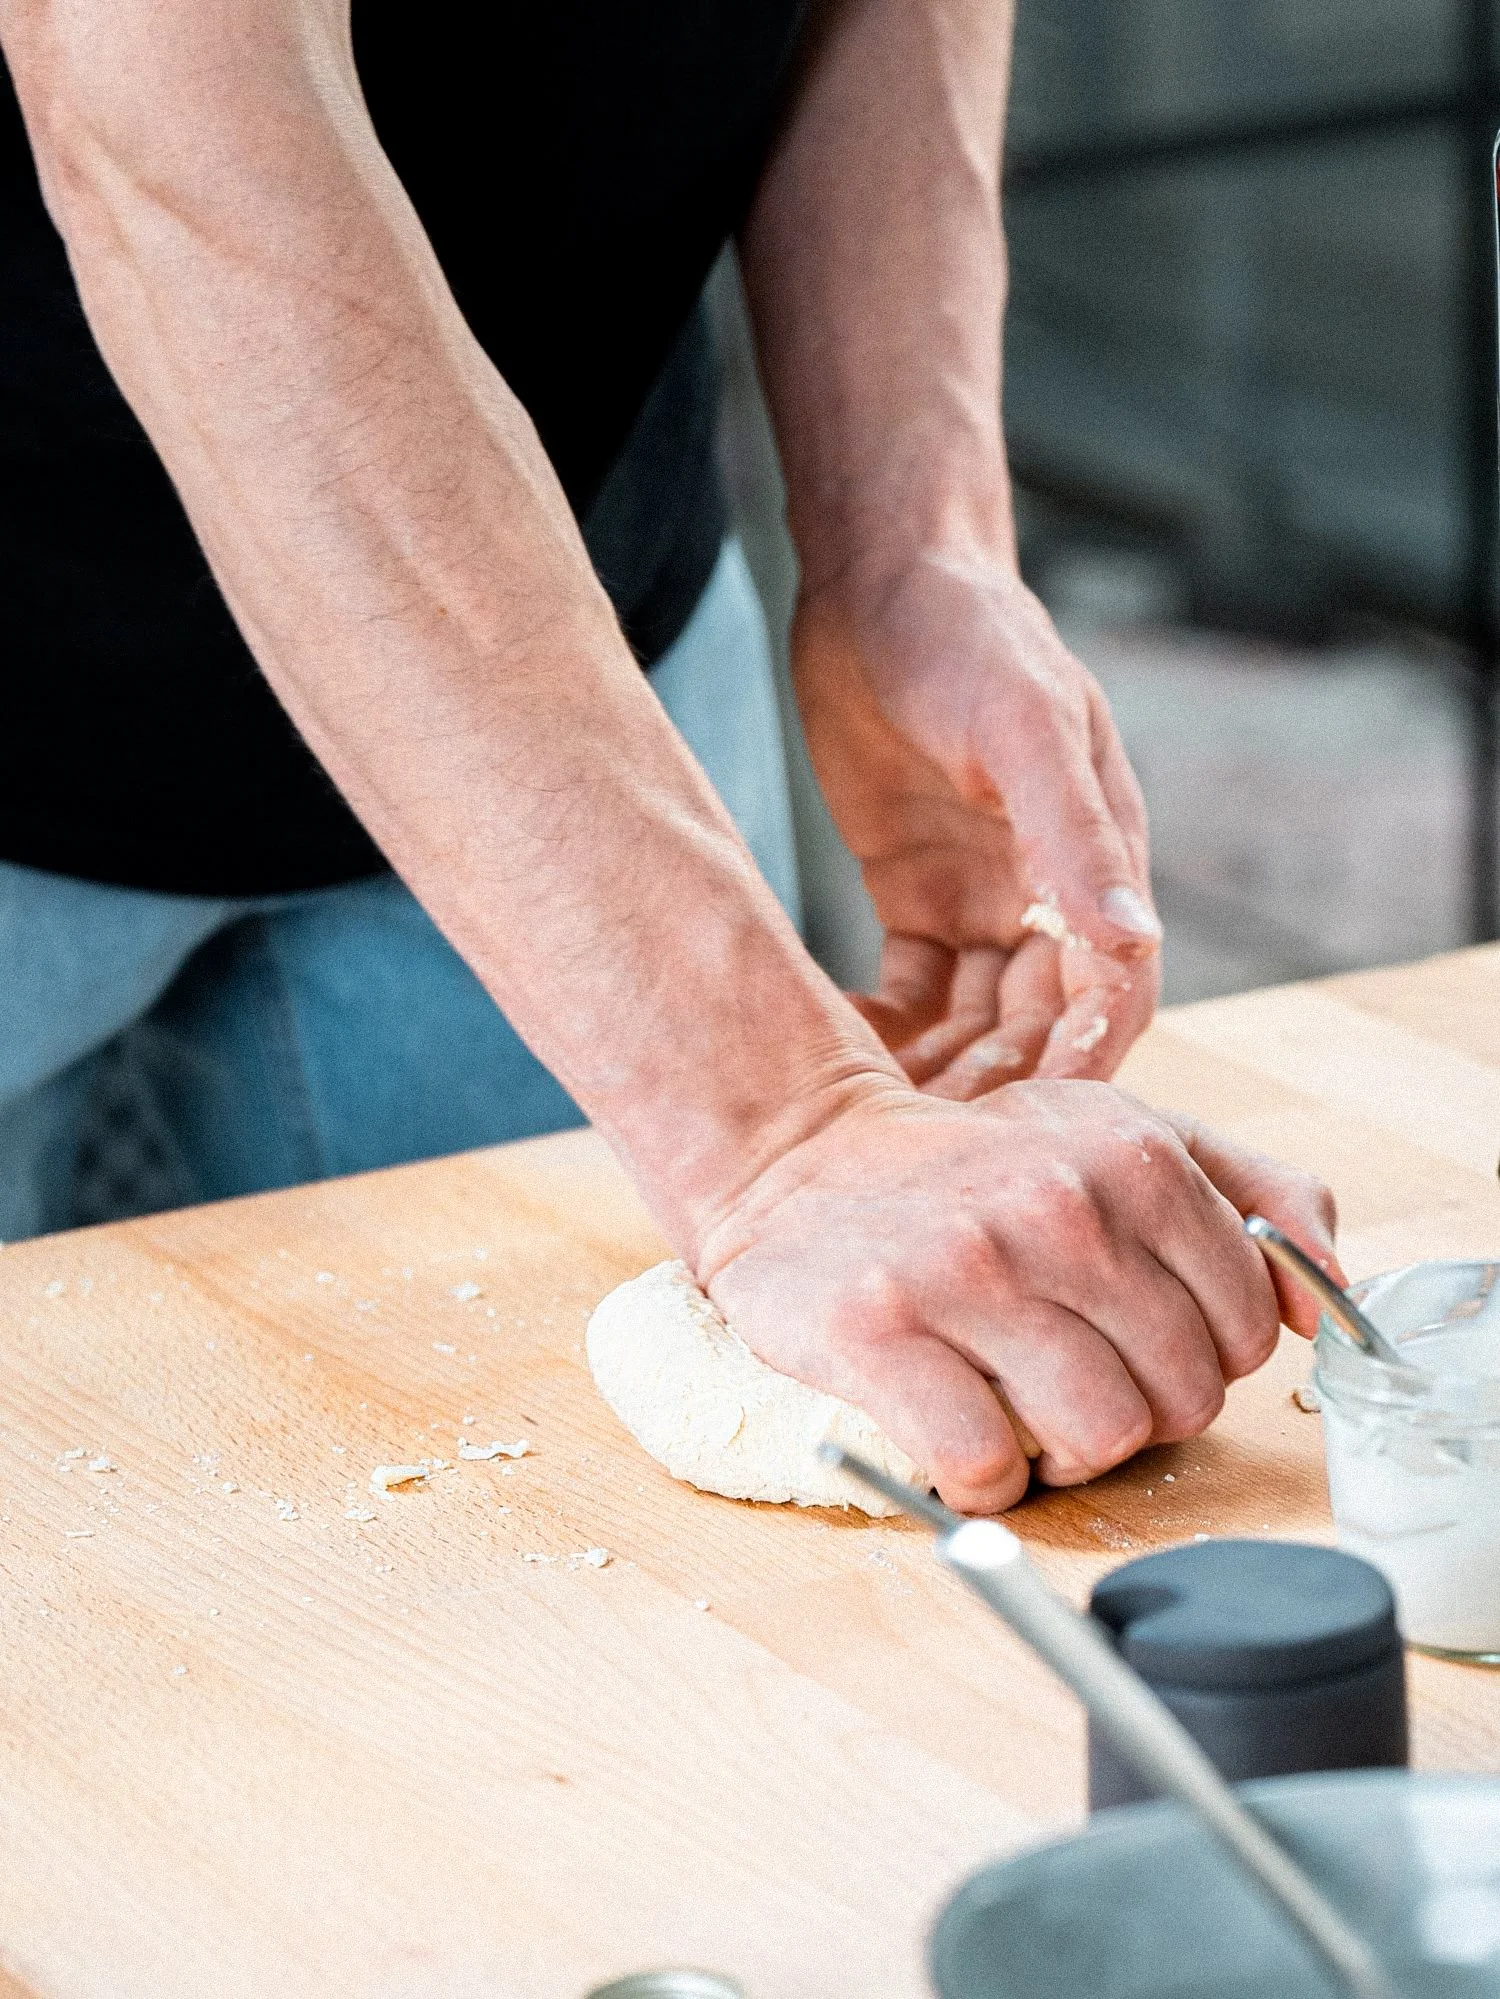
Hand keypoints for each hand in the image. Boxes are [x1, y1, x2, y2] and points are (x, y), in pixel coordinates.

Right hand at [697, 1078, 1339, 1512]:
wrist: (801, 1158)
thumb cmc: (976, 1168)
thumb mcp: (1119, 1136)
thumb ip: (1251, 1195)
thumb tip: (1322, 1299)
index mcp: (1130, 1156)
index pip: (1246, 1330)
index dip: (1195, 1354)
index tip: (1133, 1335)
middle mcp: (1055, 1207)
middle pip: (1179, 1399)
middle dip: (1133, 1408)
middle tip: (1066, 1370)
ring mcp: (962, 1269)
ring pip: (1096, 1440)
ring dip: (1060, 1448)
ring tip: (1013, 1400)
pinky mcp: (874, 1332)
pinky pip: (986, 1469)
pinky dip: (983, 1478)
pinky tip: (956, 1431)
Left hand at [793, 544, 1161, 1089]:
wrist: (877, 579)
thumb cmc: (966, 634)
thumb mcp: (1022, 724)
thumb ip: (1071, 830)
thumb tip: (1131, 937)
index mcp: (1097, 850)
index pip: (1114, 983)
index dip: (1085, 1055)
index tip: (1038, 1119)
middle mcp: (1047, 886)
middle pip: (1041, 1017)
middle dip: (1001, 1080)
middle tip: (939, 1143)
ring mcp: (981, 894)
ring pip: (976, 1016)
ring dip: (945, 1069)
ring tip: (887, 1120)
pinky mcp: (917, 892)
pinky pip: (915, 989)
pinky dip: (893, 1028)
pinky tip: (847, 1054)